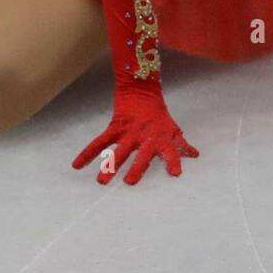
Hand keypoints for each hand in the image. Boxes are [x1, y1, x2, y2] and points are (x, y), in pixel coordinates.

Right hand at [71, 87, 198, 184]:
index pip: (170, 151)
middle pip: (141, 155)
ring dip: (110, 166)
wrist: (141, 90)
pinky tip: (77, 165)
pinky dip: (87, 152)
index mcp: (161, 138)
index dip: (173, 161)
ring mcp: (128, 133)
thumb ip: (181, 145)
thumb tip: (195, 155)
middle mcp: (145, 137)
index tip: (175, 174)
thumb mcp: (172, 129)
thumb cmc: (159, 115)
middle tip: (129, 182)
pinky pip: (99, 141)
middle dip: (136, 168)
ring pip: (118, 151)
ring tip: (101, 181)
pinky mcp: (115, 127)